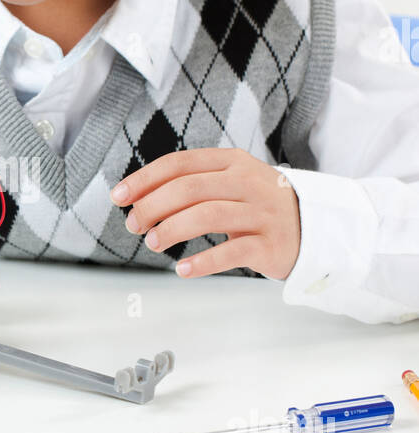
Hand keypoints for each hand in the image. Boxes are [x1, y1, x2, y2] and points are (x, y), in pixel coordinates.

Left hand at [109, 147, 300, 281]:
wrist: (314, 227)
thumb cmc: (258, 206)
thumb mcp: (231, 182)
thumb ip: (193, 184)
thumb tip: (140, 198)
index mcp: (232, 162)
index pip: (180, 164)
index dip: (145, 179)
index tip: (119, 196)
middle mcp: (248, 182)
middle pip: (189, 189)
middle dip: (153, 207)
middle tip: (135, 225)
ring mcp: (261, 213)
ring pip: (207, 216)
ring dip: (171, 230)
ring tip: (153, 243)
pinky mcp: (270, 245)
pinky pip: (231, 252)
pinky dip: (202, 262)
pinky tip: (182, 269)